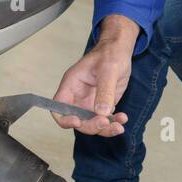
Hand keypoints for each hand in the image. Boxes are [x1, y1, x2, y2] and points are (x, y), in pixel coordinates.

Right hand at [51, 14, 138, 135]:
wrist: (121, 52)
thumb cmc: (109, 54)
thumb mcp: (108, 70)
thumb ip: (104, 91)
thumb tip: (102, 112)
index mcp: (71, 86)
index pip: (58, 108)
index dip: (64, 119)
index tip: (77, 122)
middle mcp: (78, 97)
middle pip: (78, 121)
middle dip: (91, 126)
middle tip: (106, 122)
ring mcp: (90, 103)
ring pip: (93, 124)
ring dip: (105, 129)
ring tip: (119, 126)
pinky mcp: (103, 105)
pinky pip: (106, 120)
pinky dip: (114, 123)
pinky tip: (123, 119)